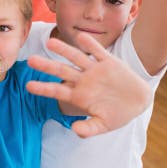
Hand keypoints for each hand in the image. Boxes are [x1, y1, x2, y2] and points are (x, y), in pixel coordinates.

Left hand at [26, 32, 151, 137]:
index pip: (57, 91)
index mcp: (79, 95)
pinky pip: (97, 51)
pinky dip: (90, 45)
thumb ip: (89, 128)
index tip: (28, 86)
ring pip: (76, 58)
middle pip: (61, 71)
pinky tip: (81, 37)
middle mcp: (83, 80)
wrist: (138, 101)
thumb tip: (75, 130)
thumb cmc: (117, 114)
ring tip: (50, 43)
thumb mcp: (103, 124)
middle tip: (30, 60)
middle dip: (46, 66)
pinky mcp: (109, 62)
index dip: (43, 88)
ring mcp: (95, 70)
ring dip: (64, 50)